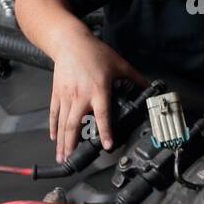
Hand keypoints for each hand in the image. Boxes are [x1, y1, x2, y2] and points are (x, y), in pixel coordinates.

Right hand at [49, 33, 147, 161]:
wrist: (69, 42)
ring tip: (62, 156)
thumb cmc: (94, 52)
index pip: (102, 115)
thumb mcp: (119, 64)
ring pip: (62, 123)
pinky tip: (55, 138)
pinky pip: (54, 113)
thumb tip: (149, 88)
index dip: (105, 131)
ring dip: (62, 142)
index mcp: (98, 90)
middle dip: (72, 144)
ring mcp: (66, 96)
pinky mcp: (57, 93)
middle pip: (75, 124)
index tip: (106, 145)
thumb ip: (135, 78)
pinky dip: (54, 127)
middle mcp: (80, 96)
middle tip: (72, 160)